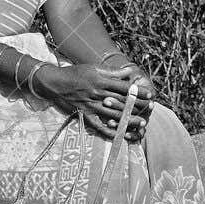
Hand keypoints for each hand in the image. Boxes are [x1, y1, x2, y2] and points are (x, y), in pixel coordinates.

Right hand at [38, 63, 152, 140]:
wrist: (53, 83)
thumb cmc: (74, 73)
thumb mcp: (93, 68)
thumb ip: (112, 72)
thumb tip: (129, 72)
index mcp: (101, 81)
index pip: (124, 87)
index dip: (138, 92)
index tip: (151, 95)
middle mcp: (97, 94)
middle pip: (122, 102)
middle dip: (137, 106)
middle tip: (151, 110)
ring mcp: (91, 106)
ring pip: (113, 115)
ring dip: (128, 120)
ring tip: (142, 124)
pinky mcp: (84, 115)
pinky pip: (99, 126)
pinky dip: (110, 132)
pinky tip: (121, 135)